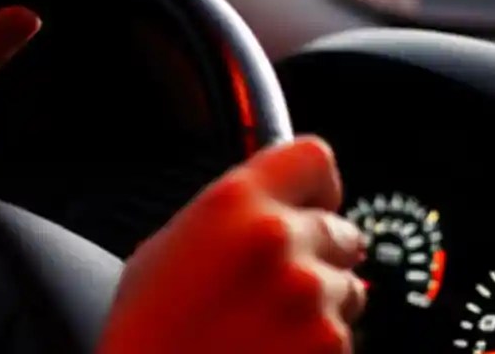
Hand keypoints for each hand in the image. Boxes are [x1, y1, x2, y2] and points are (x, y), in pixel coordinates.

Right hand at [98, 137, 367, 353]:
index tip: (310, 205)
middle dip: (318, 256)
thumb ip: (226, 218)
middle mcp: (278, 239)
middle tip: (276, 286)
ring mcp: (309, 296)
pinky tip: (270, 352)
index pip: (314, 159)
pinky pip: (344, 338)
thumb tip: (265, 208)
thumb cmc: (147, 335)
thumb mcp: (164, 249)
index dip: (315, 187)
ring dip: (320, 306)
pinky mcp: (328, 346)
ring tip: (265, 328)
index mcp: (235, 202)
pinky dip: (315, 347)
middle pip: (340, 229)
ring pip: (347, 289)